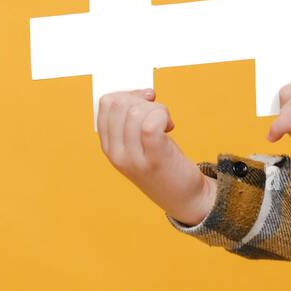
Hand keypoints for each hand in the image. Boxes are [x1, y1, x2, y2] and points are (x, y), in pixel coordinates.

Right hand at [97, 88, 215, 225]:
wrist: (184, 197)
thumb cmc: (164, 164)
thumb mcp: (139, 144)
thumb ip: (133, 122)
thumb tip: (144, 93)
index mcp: (109, 147)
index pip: (106, 104)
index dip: (128, 93)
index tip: (146, 100)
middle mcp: (116, 154)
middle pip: (120, 103)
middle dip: (142, 99)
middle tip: (159, 113)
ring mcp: (133, 158)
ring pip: (136, 110)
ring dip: (157, 108)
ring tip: (166, 124)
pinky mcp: (154, 159)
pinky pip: (151, 123)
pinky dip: (163, 116)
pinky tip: (170, 127)